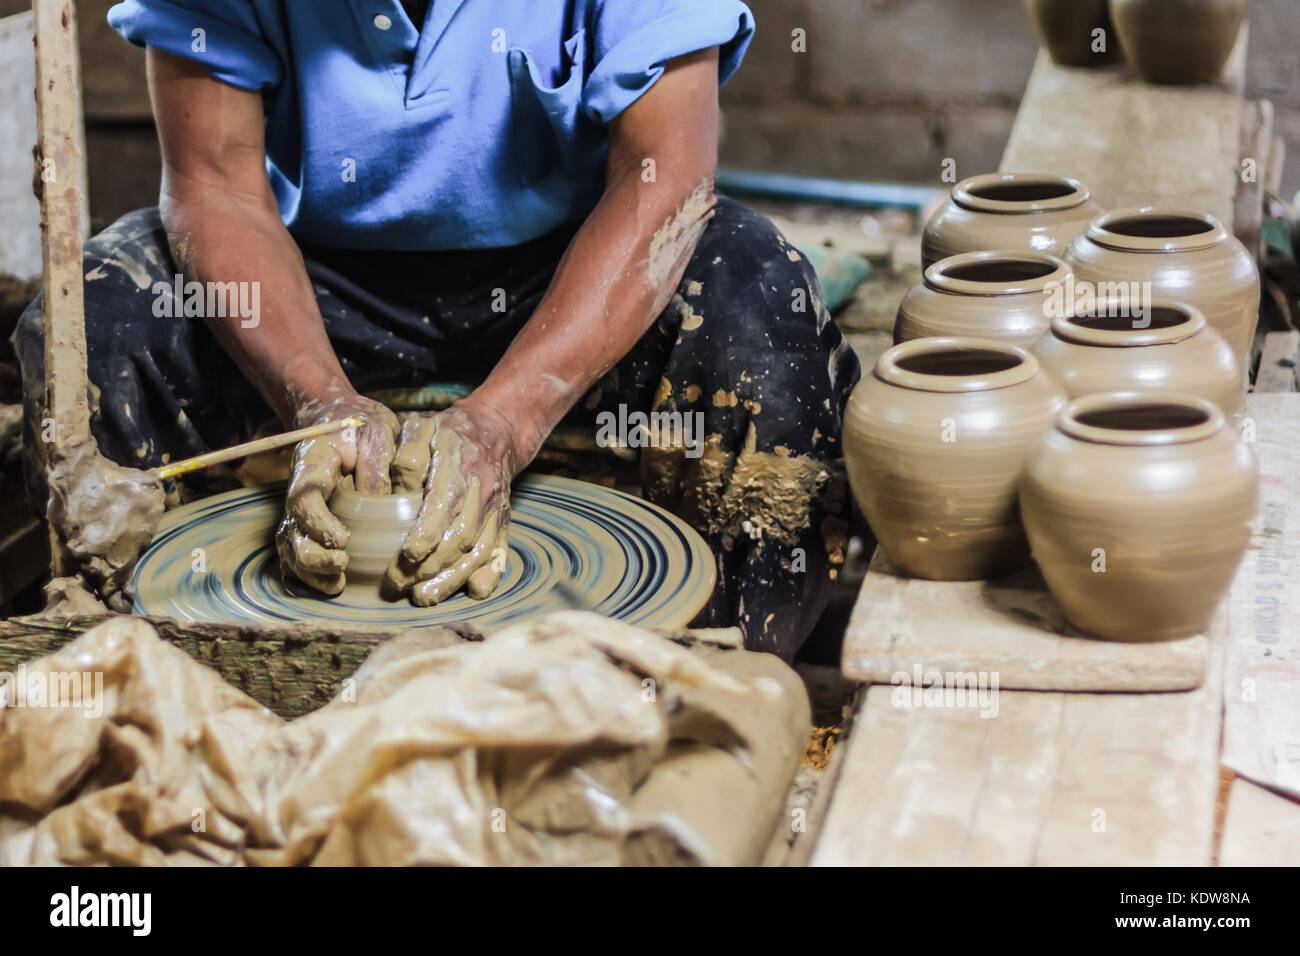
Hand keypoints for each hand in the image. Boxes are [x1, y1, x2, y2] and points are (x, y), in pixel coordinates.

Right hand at [276, 391, 398, 593]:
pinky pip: (294, 556)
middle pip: (289, 533)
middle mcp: (297, 492)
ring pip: (288, 550)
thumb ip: (376, 465)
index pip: (303, 499)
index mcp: (311, 466)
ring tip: (339, 583)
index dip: (318, 524)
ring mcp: (298, 511)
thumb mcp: (376, 432)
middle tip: (343, 561)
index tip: (344, 539)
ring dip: (310, 572)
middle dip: (312, 556)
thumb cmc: (361, 425)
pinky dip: (307, 576)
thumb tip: (380, 504)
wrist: (338, 415)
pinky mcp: (307, 523)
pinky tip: (333, 585)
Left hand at [384, 402, 515, 605]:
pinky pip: (500, 552)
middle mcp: (480, 491)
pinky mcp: (503, 522)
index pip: (442, 509)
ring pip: (479, 552)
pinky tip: (473, 592)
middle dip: (429, 567)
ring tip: (424, 597)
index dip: (424, 538)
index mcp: (458, 466)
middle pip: (459, 539)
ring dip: (453, 579)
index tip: (404, 558)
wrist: (495, 431)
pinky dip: (490, 575)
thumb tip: (394, 490)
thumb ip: (406, 455)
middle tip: (398, 586)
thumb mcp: (420, 428)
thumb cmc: (447, 433)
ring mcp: (495, 509)